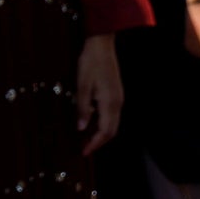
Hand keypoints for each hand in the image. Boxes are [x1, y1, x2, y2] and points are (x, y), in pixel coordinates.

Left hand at [75, 33, 123, 154]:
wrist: (101, 45)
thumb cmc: (90, 63)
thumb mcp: (82, 86)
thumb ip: (83, 108)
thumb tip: (81, 128)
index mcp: (110, 104)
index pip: (105, 132)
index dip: (95, 144)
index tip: (84, 152)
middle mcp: (118, 104)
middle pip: (111, 131)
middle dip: (98, 142)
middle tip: (83, 148)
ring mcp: (118, 98)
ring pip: (112, 123)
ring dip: (100, 133)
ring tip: (85, 138)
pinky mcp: (116, 93)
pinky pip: (111, 114)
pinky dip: (102, 123)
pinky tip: (89, 121)